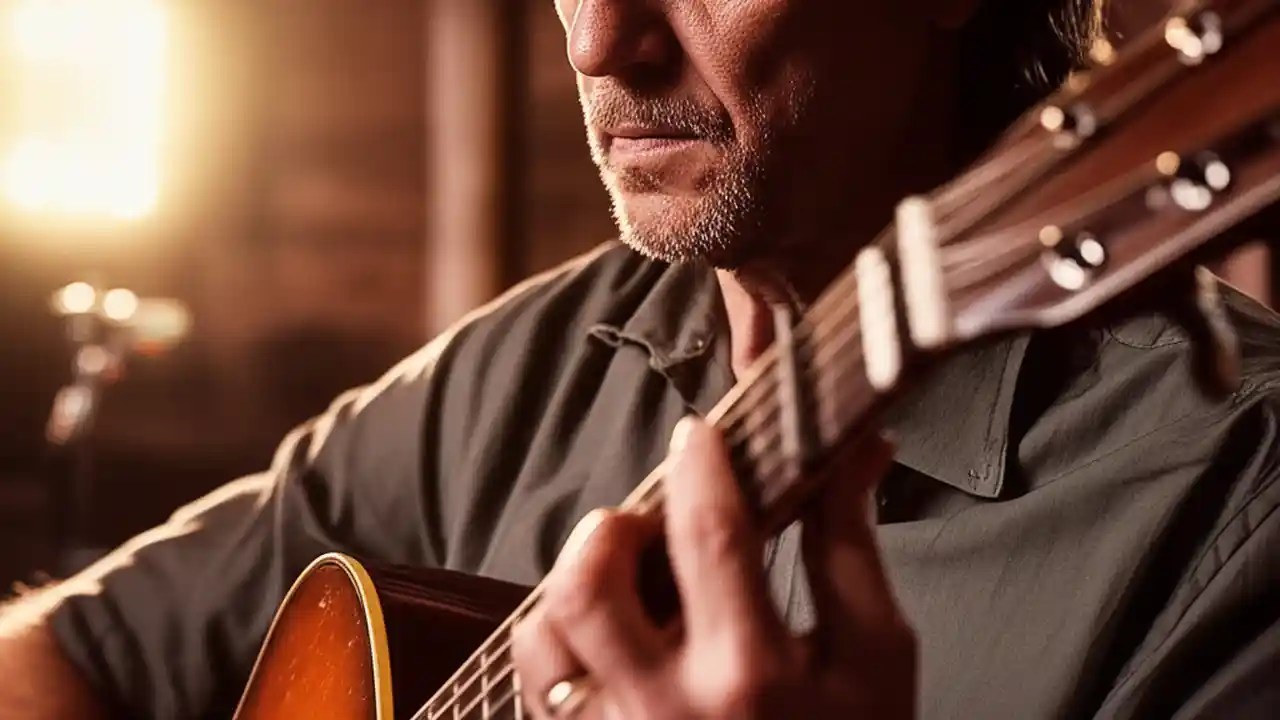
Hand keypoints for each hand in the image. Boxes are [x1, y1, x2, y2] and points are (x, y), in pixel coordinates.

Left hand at [510, 417, 914, 718]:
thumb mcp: (874, 659)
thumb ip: (849, 550)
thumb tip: (855, 452)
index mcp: (751, 673)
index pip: (710, 538)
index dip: (700, 468)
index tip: (698, 436)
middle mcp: (667, 708)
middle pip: (590, 588)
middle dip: (610, 527)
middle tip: (645, 520)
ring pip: (544, 636)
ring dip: (571, 581)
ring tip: (619, 573)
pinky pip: (538, 685)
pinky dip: (558, 638)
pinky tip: (605, 631)